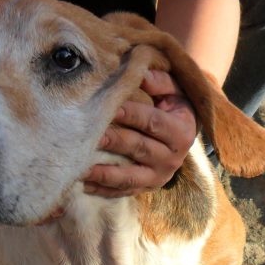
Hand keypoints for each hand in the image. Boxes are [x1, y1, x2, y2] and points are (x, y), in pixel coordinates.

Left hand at [83, 70, 196, 196]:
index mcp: (182, 131)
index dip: (133, 114)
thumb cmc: (173, 106)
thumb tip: (141, 72)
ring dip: (104, 173)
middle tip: (91, 134)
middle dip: (114, 141)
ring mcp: (159, 176)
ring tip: (81, 167)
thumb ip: (160, 81)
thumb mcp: (175, 91)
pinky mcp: (146, 188)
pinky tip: (84, 185)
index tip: (110, 106)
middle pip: (140, 148)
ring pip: (130, 176)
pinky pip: (124, 192)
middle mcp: (173, 158)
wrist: (183, 134)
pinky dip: (104, 190)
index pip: (155, 122)